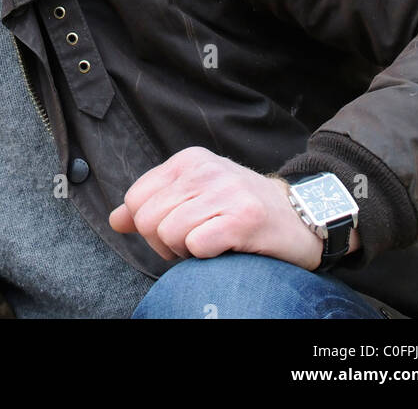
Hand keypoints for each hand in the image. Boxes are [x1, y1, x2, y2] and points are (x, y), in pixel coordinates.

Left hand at [108, 147, 358, 269]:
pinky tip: (225, 248)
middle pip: (148, 219)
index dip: (148, 226)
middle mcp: (204, 169)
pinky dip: (205, 257)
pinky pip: (197, 246)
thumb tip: (116, 219)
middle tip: (194, 242)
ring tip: (212, 243)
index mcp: (187, 160)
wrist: (301, 215)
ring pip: (169, 233)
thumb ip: (152, 204)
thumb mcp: (195, 195)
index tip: (176, 229)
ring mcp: (224, 191)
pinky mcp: (243, 218)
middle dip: (164, 244)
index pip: (136, 198)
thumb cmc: (242, 209)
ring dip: (186, 251)